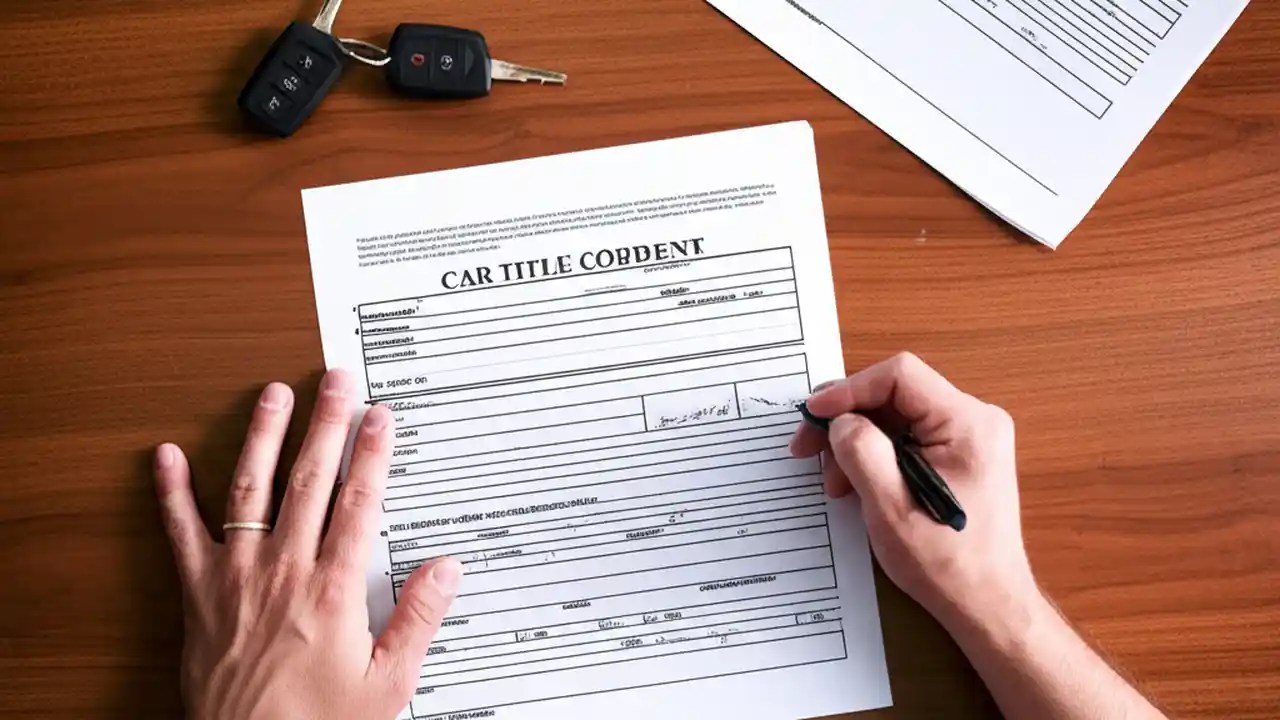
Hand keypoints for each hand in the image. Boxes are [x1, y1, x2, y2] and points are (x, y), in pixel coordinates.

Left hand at [153, 369, 462, 719]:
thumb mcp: (386, 683)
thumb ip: (417, 621)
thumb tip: (446, 570)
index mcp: (332, 590)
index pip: (360, 502)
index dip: (373, 453)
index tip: (380, 416)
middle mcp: (284, 570)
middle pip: (309, 480)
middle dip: (325, 424)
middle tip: (335, 381)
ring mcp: (237, 575)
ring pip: (250, 489)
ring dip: (263, 436)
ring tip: (273, 395)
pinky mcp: (199, 592)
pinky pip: (180, 532)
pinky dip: (171, 492)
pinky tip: (168, 456)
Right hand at [790, 353, 1035, 630]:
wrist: (987, 606)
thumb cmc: (946, 562)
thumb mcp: (890, 506)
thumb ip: (862, 452)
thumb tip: (840, 421)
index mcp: (968, 423)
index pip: (900, 376)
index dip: (849, 389)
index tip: (812, 415)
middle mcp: (974, 420)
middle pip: (895, 395)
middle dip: (846, 419)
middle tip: (807, 448)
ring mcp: (968, 439)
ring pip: (896, 418)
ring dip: (856, 442)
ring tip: (834, 482)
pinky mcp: (958, 458)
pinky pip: (907, 439)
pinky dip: (874, 456)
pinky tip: (854, 484)